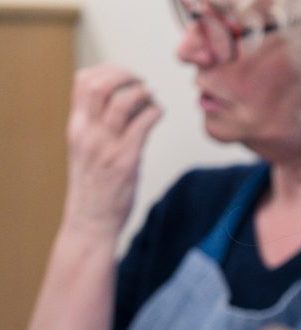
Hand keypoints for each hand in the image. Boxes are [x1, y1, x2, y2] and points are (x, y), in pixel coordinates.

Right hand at [62, 64, 162, 236]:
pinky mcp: (126, 162)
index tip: (124, 76)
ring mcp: (107, 147)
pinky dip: (154, 112)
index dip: (106, 70)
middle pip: (101, 85)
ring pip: (122, 102)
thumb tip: (119, 105)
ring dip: (143, 93)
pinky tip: (159, 114)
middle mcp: (88, 133)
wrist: (91, 222)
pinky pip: (142, 125)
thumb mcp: (85, 151)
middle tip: (142, 83)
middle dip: (125, 75)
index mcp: (77, 128)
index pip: (82, 82)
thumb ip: (95, 128)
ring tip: (152, 100)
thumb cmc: (93, 188)